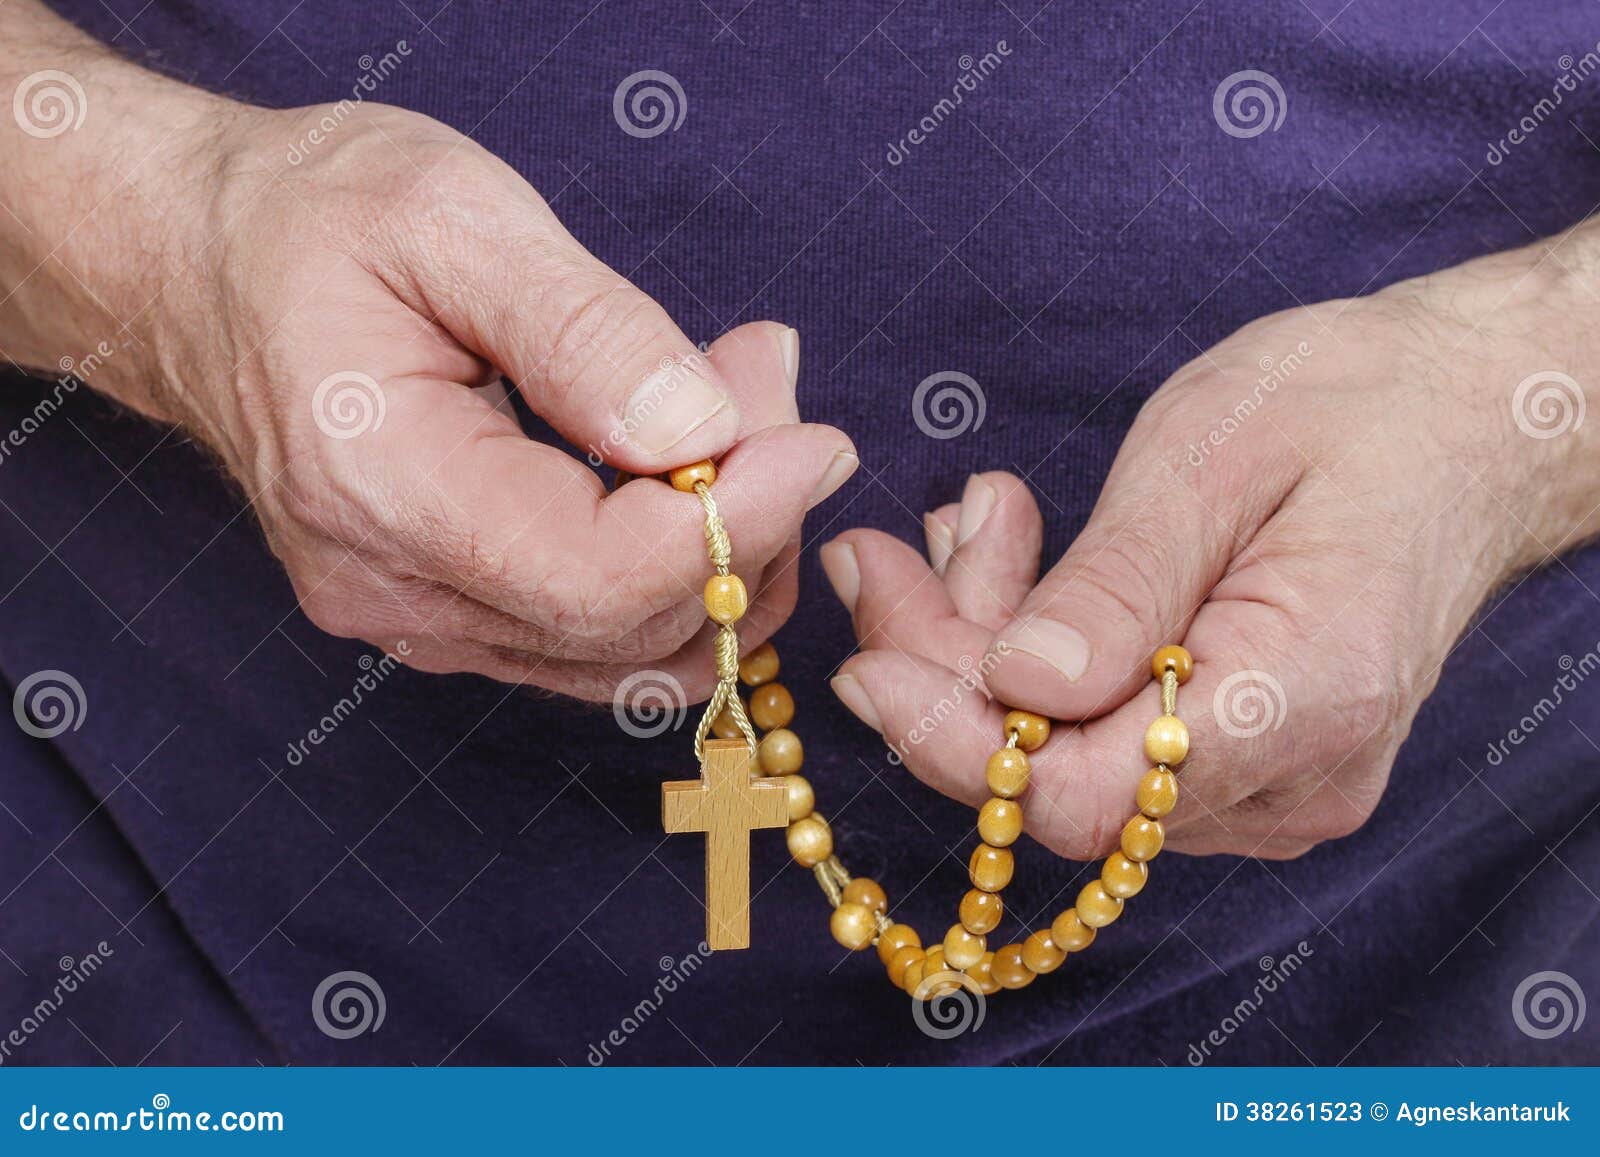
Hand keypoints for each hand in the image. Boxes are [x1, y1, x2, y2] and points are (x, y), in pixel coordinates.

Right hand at [0, 5, 855, 698]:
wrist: (197, 268)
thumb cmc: (308, 222)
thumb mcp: (453, 218)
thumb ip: (585, 333)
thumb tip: (706, 435)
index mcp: (384, 490)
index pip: (602, 577)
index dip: (737, 520)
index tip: (813, 434)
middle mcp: (396, 591)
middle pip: (632, 628)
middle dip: (748, 522)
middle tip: (773, 383)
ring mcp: (417, 621)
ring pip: (629, 654)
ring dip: (726, 554)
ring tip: (742, 413)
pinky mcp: (444, 616)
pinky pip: (596, 642)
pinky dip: (676, 576)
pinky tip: (696, 476)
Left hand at [824, 231, 1599, 857]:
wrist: (1478, 420)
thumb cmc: (1360, 407)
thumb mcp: (1218, 454)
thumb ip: (1117, 584)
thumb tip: (1014, 687)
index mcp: (1305, 694)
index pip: (1089, 795)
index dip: (960, 742)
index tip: (867, 660)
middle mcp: (1294, 776)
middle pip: (1061, 787)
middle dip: (951, 674)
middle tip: (883, 559)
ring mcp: (1275, 783)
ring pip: (1072, 765)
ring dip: (993, 656)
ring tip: (974, 525)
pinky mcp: (1250, 763)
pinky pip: (1109, 740)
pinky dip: (1046, 664)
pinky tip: (1021, 567)